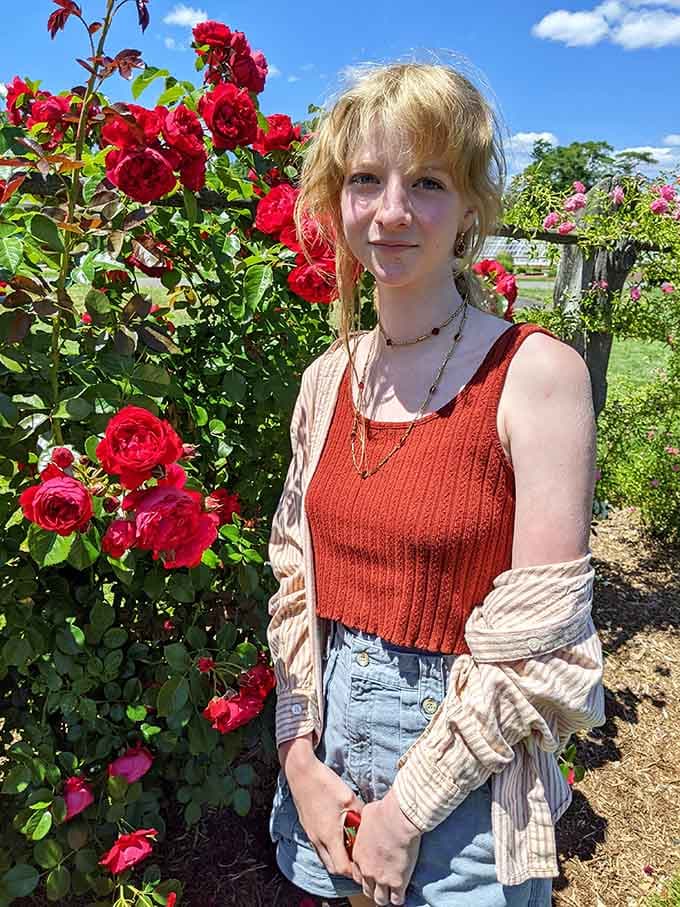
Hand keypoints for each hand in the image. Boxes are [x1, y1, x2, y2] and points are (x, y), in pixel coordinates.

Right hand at [284, 748, 364, 879]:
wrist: (301, 772)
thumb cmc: (325, 784)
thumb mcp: (349, 798)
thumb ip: (360, 814)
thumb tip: (369, 824)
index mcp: (329, 836)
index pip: (342, 868)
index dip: (355, 872)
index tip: (366, 867)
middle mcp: (317, 839)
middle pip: (333, 868)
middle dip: (347, 869)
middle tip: (360, 862)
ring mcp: (310, 834)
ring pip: (325, 858)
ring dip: (338, 859)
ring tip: (351, 850)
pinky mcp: (308, 828)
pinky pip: (319, 848)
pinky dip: (330, 849)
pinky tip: (339, 837)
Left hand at [350, 788, 421, 905]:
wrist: (398, 818)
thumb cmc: (383, 812)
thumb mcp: (366, 815)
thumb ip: (365, 825)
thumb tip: (369, 821)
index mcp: (358, 854)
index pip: (357, 874)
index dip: (365, 874)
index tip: (372, 871)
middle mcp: (367, 869)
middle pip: (367, 889)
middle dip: (374, 887)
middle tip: (382, 882)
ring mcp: (381, 878)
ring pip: (380, 899)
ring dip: (385, 896)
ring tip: (392, 890)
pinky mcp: (397, 882)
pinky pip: (397, 900)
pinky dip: (399, 897)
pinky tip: (402, 890)